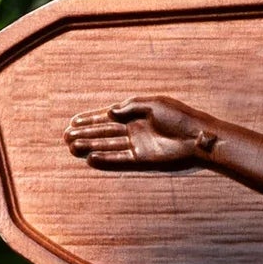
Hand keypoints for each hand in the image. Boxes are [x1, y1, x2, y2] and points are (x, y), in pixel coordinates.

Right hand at [64, 96, 219, 168]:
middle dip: (85, 134)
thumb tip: (109, 112)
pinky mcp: (143, 158)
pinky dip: (106, 159)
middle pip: (103, 131)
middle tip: (66, 137)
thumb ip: (130, 107)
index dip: (89, 119)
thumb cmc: (178, 116)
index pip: (106, 116)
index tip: (72, 122)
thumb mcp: (153, 104)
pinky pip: (120, 159)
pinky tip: (91, 159)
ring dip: (90, 146)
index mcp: (134, 113)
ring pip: (108, 145)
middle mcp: (133, 129)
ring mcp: (137, 144)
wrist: (196, 135)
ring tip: (72, 148)